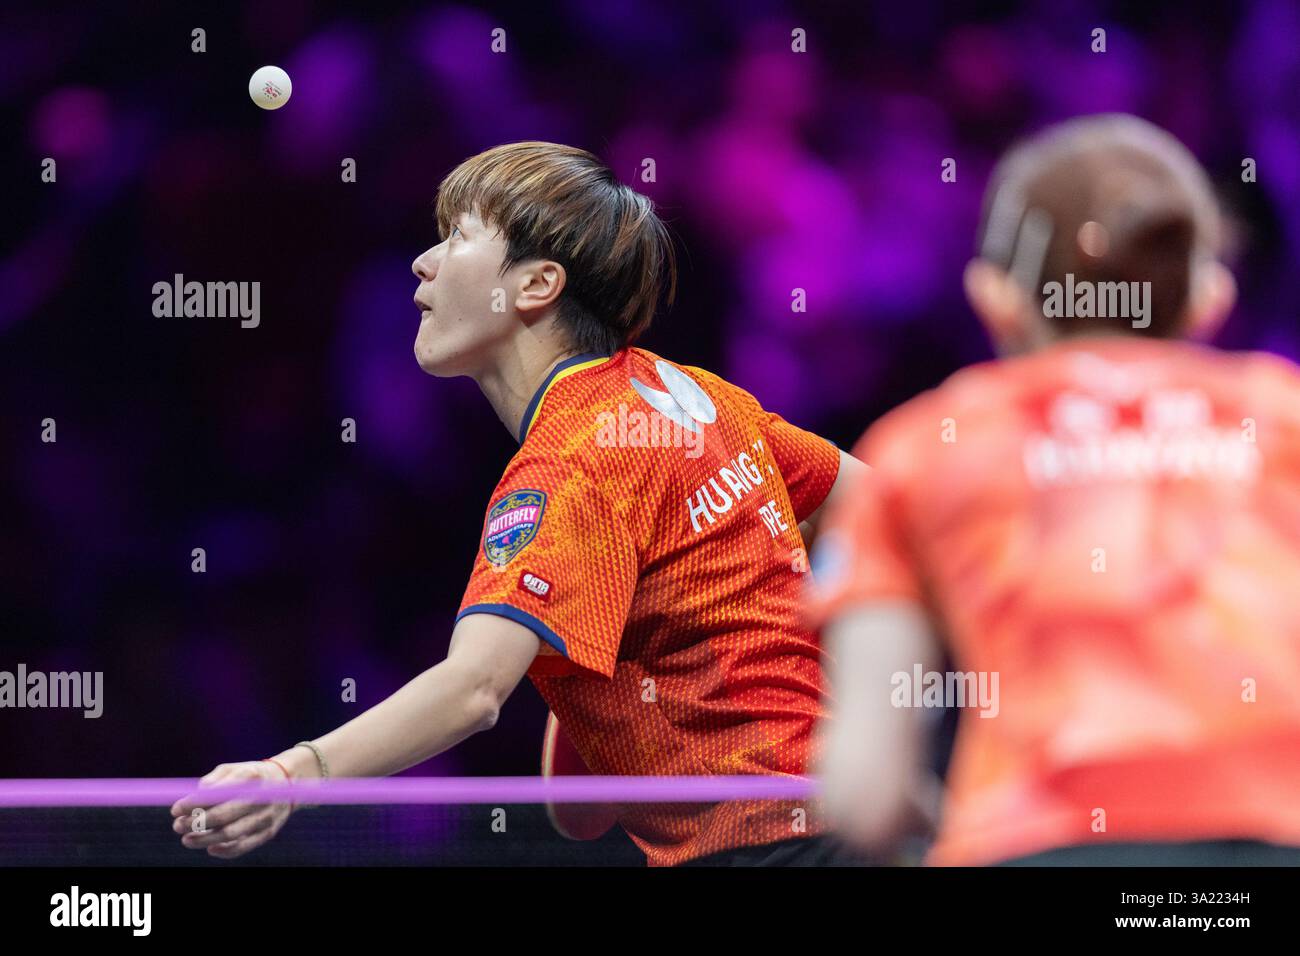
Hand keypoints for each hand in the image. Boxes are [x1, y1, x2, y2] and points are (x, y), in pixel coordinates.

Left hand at [170, 759, 296, 859]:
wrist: (289, 782)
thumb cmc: (251, 775)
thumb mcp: (234, 768)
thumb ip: (212, 781)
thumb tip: (192, 798)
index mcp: (249, 777)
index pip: (216, 794)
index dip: (192, 804)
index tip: (175, 809)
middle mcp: (260, 797)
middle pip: (222, 816)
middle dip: (195, 823)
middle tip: (177, 826)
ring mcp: (265, 816)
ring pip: (230, 834)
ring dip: (204, 840)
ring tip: (187, 839)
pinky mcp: (268, 832)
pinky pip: (243, 847)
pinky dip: (224, 851)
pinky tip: (209, 848)